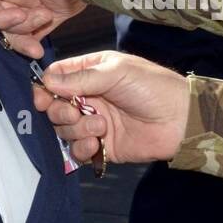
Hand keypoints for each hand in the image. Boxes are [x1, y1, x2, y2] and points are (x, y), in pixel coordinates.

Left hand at [0, 0, 86, 58]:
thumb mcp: (61, 8)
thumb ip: (42, 26)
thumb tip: (32, 43)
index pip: (23, 24)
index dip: (29, 41)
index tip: (38, 52)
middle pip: (9, 25)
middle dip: (23, 40)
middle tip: (35, 50)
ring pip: (0, 20)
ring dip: (21, 26)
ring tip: (41, 16)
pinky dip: (3, 19)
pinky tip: (21, 14)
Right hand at [32, 51, 189, 164]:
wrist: (179, 120)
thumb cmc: (153, 87)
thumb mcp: (117, 72)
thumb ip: (81, 77)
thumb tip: (48, 81)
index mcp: (91, 72)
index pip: (56, 78)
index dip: (45, 88)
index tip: (43, 97)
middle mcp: (89, 97)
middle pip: (54, 106)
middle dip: (59, 111)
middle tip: (75, 113)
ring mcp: (94, 122)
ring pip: (64, 129)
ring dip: (76, 129)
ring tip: (100, 126)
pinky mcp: (101, 145)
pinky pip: (77, 150)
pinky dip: (81, 148)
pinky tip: (96, 143)